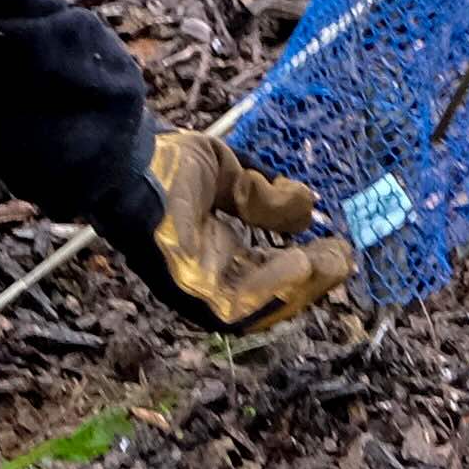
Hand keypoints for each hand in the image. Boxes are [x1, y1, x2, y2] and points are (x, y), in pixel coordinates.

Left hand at [110, 130, 356, 332]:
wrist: (124, 162)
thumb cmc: (165, 163)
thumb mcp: (227, 174)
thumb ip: (262, 196)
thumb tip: (309, 209)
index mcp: (216, 253)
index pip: (269, 273)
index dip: (307, 265)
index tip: (336, 245)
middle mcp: (209, 279)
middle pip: (273, 297)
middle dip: (314, 281)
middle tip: (344, 257)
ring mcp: (198, 291)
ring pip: (263, 307)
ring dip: (304, 286)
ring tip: (332, 260)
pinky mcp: (189, 294)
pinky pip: (240, 305)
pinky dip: (275, 287)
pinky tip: (302, 263)